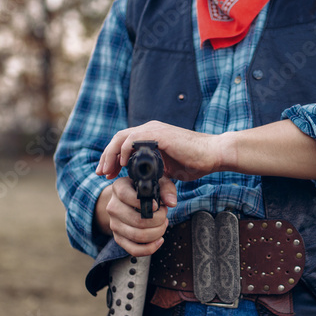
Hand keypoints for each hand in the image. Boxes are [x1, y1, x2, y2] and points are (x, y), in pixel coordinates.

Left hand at [96, 121, 227, 181]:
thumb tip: (147, 186)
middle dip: (106, 156)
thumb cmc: (195, 161)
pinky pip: (134, 139)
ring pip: (122, 138)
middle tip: (101, 173)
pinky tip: (122, 165)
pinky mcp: (159, 134)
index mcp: (151, 136)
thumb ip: (156, 173)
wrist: (213, 154)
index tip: (108, 174)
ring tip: (107, 170)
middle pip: (118, 139)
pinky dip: (125, 151)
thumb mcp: (169, 170)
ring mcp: (154, 130)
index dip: (112, 158)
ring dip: (111, 154)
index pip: (124, 144)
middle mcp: (150, 130)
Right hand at [96, 176, 177, 256]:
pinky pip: (134, 250)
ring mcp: (114, 224)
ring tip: (163, 225)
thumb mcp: (155, 182)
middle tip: (164, 215)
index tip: (156, 205)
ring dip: (157, 233)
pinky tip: (159, 240)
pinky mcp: (119, 238)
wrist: (128, 200)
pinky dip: (150, 248)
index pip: (125, 195)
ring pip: (137, 236)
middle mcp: (113, 207)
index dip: (143, 203)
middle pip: (136, 220)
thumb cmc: (143, 190)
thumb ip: (166, 189)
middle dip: (158, 220)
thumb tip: (171, 202)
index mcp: (119, 188)